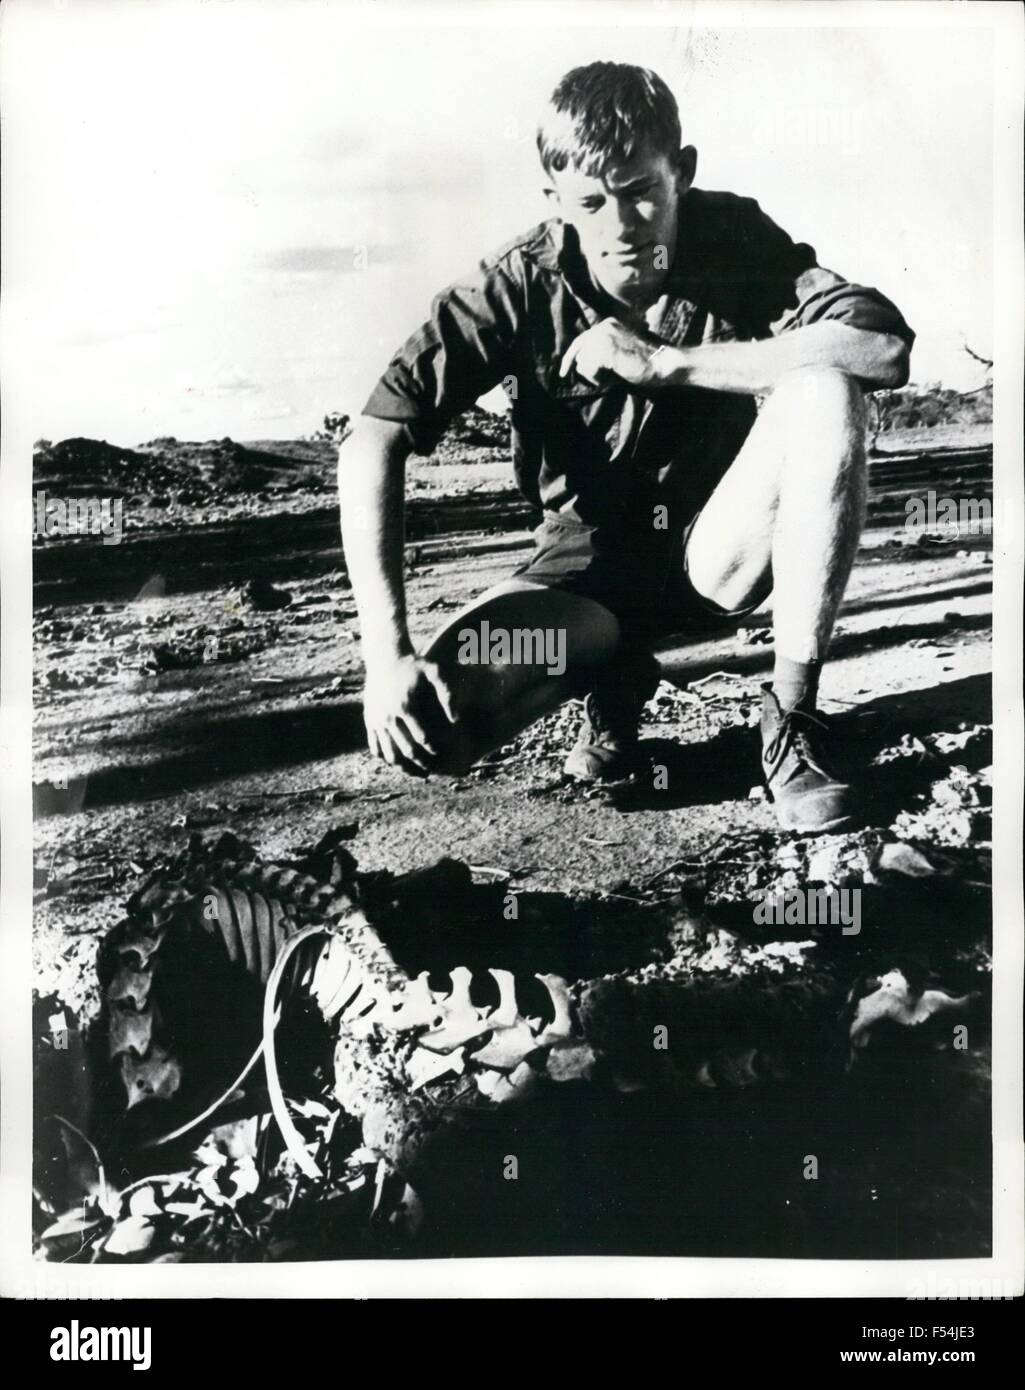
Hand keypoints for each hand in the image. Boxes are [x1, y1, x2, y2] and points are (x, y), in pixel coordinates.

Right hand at [362, 653, 457, 776]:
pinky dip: (386, 757)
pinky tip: (399, 763)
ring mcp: (376, 720)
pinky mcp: (369, 721)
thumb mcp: (435, 671)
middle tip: (432, 770)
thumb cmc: (414, 664)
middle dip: (420, 763)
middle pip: (405, 750)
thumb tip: (456, 719)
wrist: (384, 657)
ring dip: (403, 766)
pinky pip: (375, 747)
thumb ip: (448, 693)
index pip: (422, 738)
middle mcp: (388, 716)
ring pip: (388, 754)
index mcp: (405, 707)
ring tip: (417, 772)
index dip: (434, 750)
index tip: (444, 754)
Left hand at [559, 318, 669, 388]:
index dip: (570, 356)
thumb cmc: (646, 362)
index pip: (581, 340)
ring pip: (583, 362)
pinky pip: (589, 369)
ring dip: (595, 375)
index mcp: (608, 324)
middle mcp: (604, 326)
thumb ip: (603, 351)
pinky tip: (613, 378)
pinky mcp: (606, 350)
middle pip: (578, 351)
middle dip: (584, 369)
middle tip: (586, 379)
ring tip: (614, 376)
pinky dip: (598, 379)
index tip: (563, 371)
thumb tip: (581, 363)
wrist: (663, 362)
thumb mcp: (621, 350)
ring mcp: (604, 336)